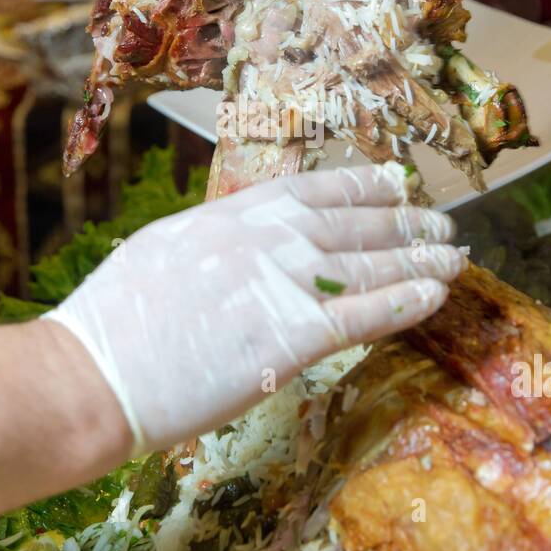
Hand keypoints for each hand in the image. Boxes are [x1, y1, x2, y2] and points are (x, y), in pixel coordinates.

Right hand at [47, 163, 464, 454]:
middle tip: (440, 222)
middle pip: (355, 222)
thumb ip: (218, 240)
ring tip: (454, 256)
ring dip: (421, 258)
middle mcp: (268, 237)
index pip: (315, 189)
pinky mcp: (294, 335)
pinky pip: (367, 313)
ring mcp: (284, 282)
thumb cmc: (116, 318)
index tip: (394, 181)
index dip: (362, 185)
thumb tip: (244, 239)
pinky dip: (407, 300)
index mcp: (234, 213)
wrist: (96, 369)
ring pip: (372, 263)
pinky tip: (437, 294)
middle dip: (404, 221)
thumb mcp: (167, 247)